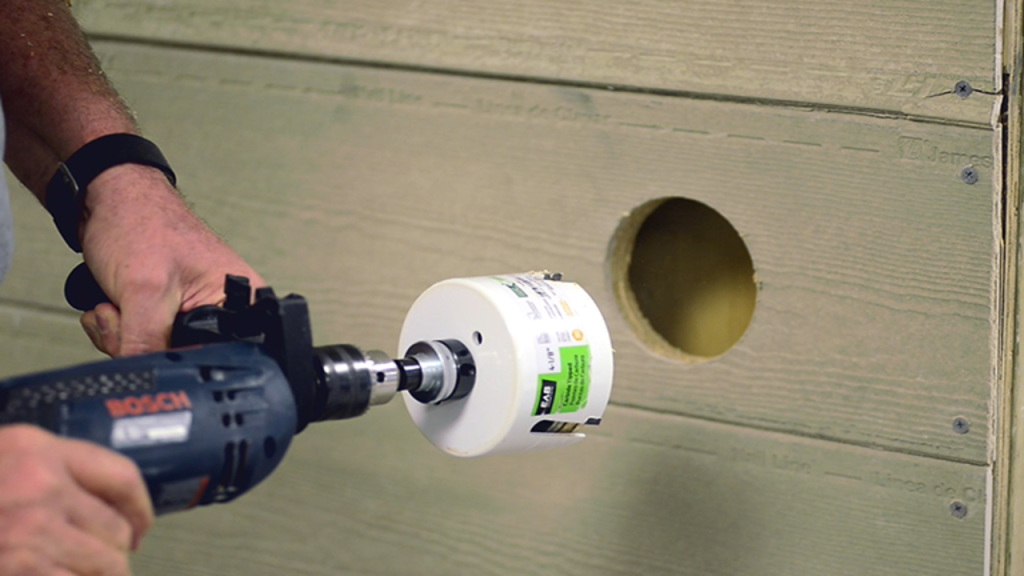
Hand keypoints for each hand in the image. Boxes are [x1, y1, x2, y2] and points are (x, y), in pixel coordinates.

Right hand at [0, 425, 153, 575]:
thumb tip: (101, 505)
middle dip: (113, 552)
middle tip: (101, 562)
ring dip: (98, 574)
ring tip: (81, 570)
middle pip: (117, 530)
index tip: (139, 529)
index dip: (140, 510)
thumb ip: (51, 470)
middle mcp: (41, 487)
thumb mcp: (5, 458)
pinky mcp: (19, 571)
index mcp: (39, 450)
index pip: (122, 476)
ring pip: (105, 566)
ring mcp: (29, 533)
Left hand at [77, 163, 264, 356]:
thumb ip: (147, 343)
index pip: (218, 357)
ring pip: (154, 353)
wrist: (105, 197)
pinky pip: (140, 341)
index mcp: (241, 301)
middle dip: (139, 344)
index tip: (150, 337)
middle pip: (181, 359)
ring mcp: (193, 310)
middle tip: (126, 312)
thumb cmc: (141, 222)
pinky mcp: (167, 310)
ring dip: (121, 335)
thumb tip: (144, 379)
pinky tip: (112, 303)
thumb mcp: (145, 290)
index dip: (177, 357)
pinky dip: (117, 329)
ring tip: (117, 300)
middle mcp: (223, 308)